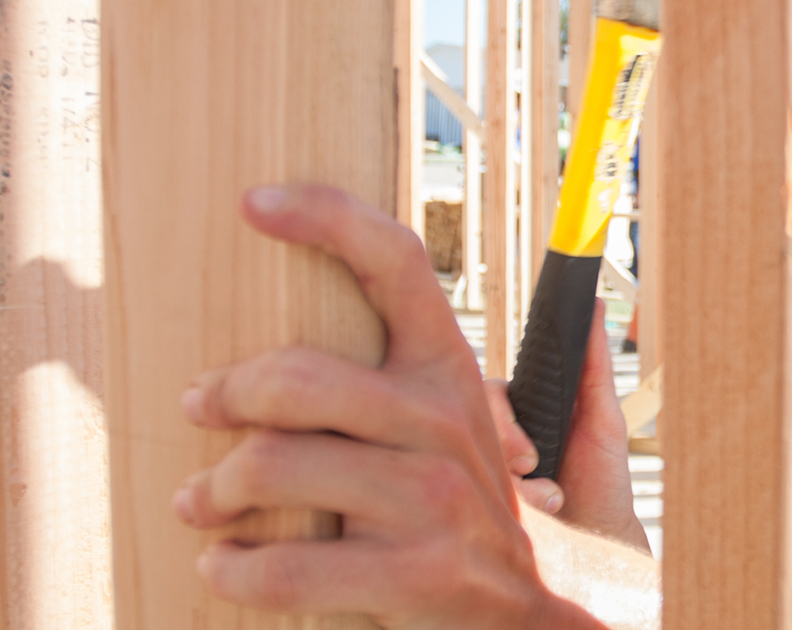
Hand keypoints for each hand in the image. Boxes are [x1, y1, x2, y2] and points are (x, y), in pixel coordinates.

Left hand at [172, 184, 600, 628]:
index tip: (255, 203)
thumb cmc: (536, 531)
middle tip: (195, 406)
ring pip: (272, 467)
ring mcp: (430, 502)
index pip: (395, 263)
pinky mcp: (414, 576)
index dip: (323, 217)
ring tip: (200, 502)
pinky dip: (235, 571)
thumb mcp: (562, 442)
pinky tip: (225, 567)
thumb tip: (596, 313)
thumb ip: (564, 380)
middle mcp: (444, 425)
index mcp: (457, 376)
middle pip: (296, 378)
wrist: (576, 627)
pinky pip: (284, 567)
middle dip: (226, 394)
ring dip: (214, 490)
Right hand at [484, 301, 649, 551]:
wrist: (598, 537)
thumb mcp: (604, 416)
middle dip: (505, 442)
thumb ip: (594, 363)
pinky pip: (469, 491)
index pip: (487, 392)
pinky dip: (510, 503)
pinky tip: (537, 512)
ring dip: (510, 479)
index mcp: (518, 411)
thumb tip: (591, 306)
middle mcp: (492, 435)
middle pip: (469, 418)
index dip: (502, 412)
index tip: (526, 445)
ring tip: (548, 495)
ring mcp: (481, 468)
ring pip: (467, 455)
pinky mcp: (478, 501)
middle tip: (534, 463)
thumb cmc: (602, 478)